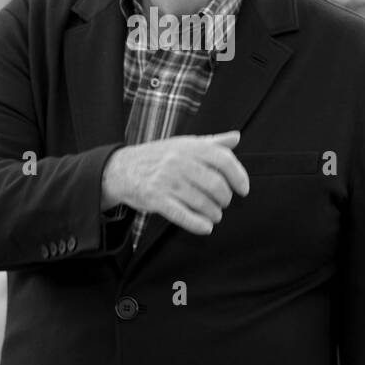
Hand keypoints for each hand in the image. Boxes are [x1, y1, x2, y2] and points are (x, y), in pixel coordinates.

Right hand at [101, 130, 249, 234]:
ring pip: (201, 202)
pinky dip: (198, 224)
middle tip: (224, 203)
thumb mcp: (184, 143)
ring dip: (213, 213)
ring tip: (214, 215)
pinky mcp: (156, 199)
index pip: (223, 159)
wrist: (121, 168)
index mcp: (190, 146)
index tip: (243, 189)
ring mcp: (167, 181)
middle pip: (215, 184)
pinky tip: (206, 227)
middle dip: (225, 198)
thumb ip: (212, 142)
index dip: (239, 176)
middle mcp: (179, 162)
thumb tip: (236, 137)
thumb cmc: (158, 156)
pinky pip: (182, 215)